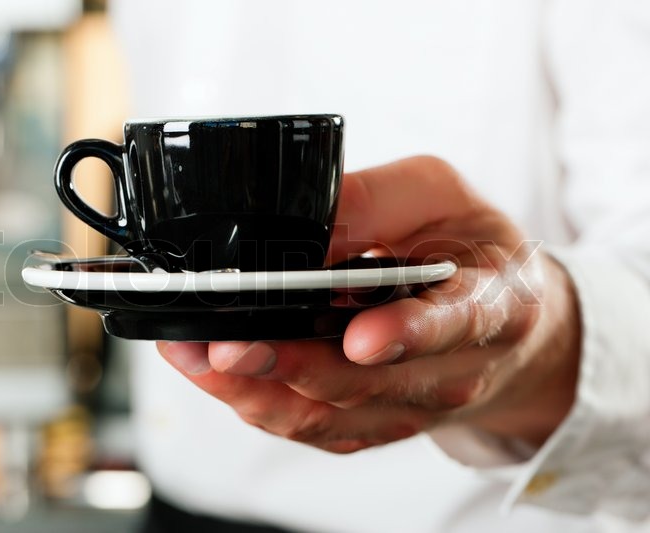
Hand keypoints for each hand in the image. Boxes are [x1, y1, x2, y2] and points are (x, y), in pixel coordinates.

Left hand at [157, 156, 580, 452]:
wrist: (502, 317)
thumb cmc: (469, 248)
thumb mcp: (440, 195)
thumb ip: (379, 202)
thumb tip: (308, 225)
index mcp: (489, 304)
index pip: (453, 324)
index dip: (405, 334)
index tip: (358, 337)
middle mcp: (454, 370)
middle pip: (368, 383)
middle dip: (291, 366)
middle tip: (225, 346)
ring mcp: (410, 405)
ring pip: (328, 415)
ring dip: (257, 391)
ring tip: (196, 357)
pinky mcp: (374, 421)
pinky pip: (313, 428)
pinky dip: (259, 404)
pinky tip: (216, 375)